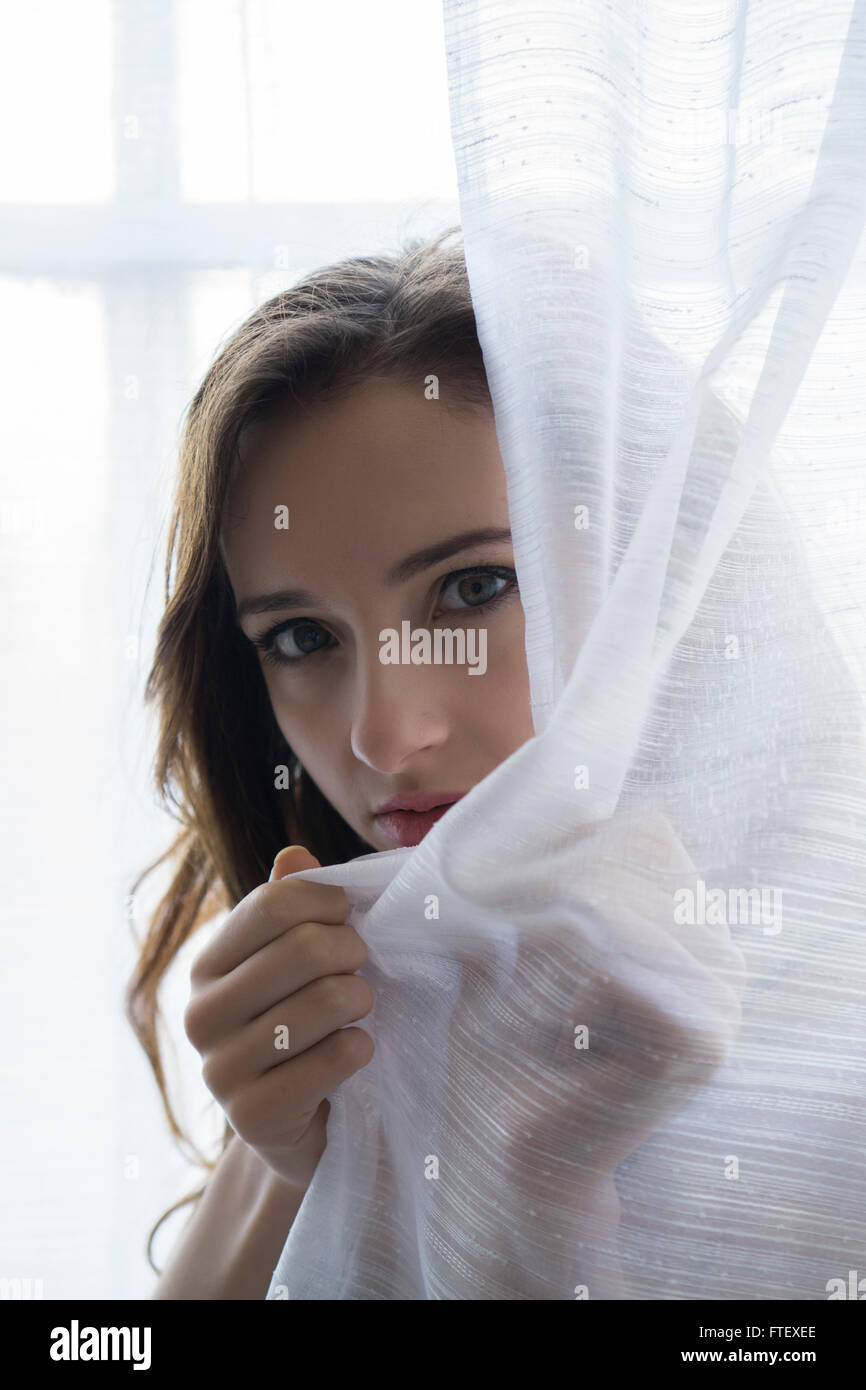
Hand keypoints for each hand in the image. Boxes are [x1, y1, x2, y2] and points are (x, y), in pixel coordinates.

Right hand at [183, 846, 374, 1190]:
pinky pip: (336, 1057)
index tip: (347, 918)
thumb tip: (295, 854)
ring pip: (324, 1002)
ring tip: (358, 1010)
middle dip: (353, 952)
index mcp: (207, 965)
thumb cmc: (302, 1029)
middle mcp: (200, 1014)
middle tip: (360, 968)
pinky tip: (353, 1053)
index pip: (275, 903)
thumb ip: (292, 908)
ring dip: (361, 1001)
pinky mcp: (253, 1117)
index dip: (328, 902)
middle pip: (303, 948)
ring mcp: (220, 1070)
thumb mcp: (293, 966)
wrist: (298, 1129)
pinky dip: (361, 1049)